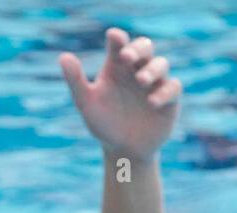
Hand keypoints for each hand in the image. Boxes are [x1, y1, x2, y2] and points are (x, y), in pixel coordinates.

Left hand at [58, 28, 181, 162]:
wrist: (123, 151)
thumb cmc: (104, 124)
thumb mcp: (87, 103)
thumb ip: (76, 81)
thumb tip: (63, 56)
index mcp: (117, 67)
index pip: (119, 44)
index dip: (117, 38)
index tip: (113, 37)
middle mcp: (137, 71)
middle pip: (144, 47)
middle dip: (138, 49)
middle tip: (126, 57)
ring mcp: (155, 83)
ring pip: (161, 64)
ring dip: (152, 69)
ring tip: (141, 80)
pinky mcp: (169, 99)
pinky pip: (173, 87)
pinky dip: (165, 92)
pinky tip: (152, 102)